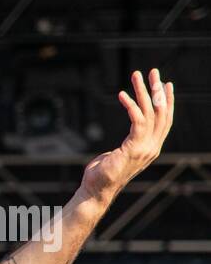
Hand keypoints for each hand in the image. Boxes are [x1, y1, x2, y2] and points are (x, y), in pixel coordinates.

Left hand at [80, 69, 174, 204]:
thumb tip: (122, 147)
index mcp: (151, 148)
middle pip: (161, 112)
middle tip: (153, 72)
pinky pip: (137, 120)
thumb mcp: (118, 156)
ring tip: (136, 75)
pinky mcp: (134, 148)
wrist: (96, 191)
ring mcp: (145, 148)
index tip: (166, 84)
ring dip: (143, 91)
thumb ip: (126, 148)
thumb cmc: (102, 175)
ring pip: (151, 113)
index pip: (165, 120)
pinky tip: (122, 94)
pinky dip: (130, 105)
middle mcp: (152, 147)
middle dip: (158, 90)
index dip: (167, 101)